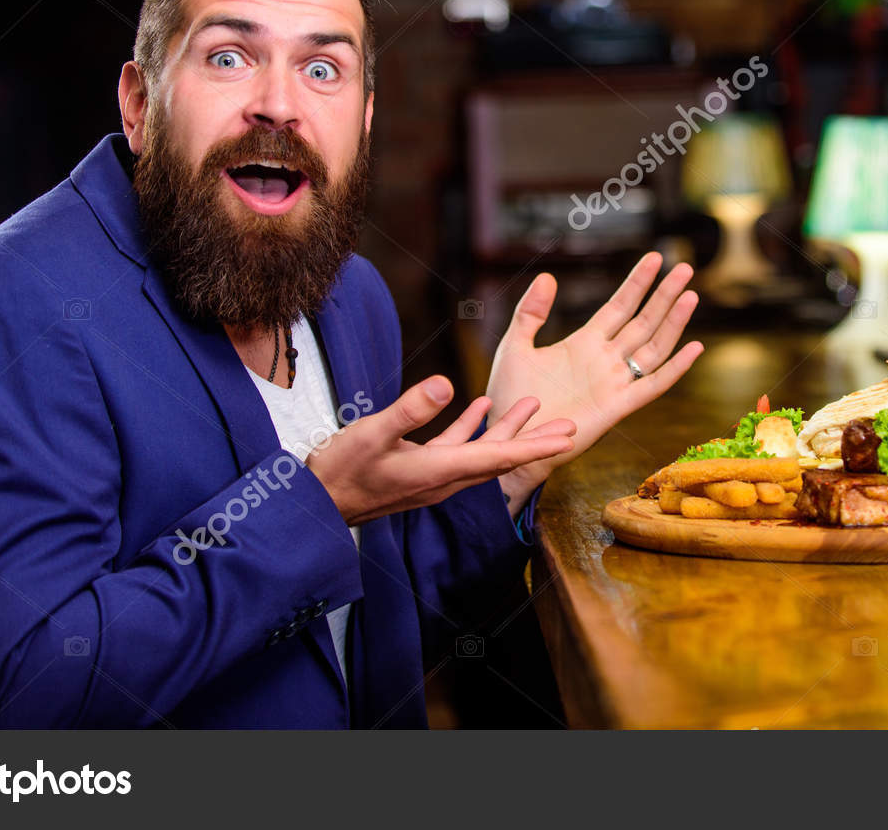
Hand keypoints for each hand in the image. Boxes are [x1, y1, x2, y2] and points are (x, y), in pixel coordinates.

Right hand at [305, 375, 574, 524]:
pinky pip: (455, 448)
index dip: (536, 446)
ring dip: (508, 429)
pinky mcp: (417, 470)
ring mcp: (431, 476)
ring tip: (533, 404)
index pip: (499, 457)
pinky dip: (470, 427)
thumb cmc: (340, 472)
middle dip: (537, 441)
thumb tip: (445, 382)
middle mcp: (443, 478)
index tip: (569, 438)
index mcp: (439, 471)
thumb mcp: (372, 434)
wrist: (316, 504)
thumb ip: (409, 409)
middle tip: (572, 427)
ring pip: (481, 452)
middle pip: (501, 458)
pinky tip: (478, 406)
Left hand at [488, 252, 703, 506]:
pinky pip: (653, 386)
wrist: (510, 439)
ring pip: (653, 347)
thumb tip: (548, 277)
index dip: (636, 283)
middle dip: (663, 295)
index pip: (618, 306)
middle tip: (684, 268)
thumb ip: (530, 314)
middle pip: (642, 321)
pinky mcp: (617, 408)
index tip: (654, 258)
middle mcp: (605, 360)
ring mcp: (614, 383)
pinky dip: (675, 369)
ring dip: (672, 323)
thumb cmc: (510, 398)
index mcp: (584, 343)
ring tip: (690, 296)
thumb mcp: (514, 348)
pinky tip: (694, 348)